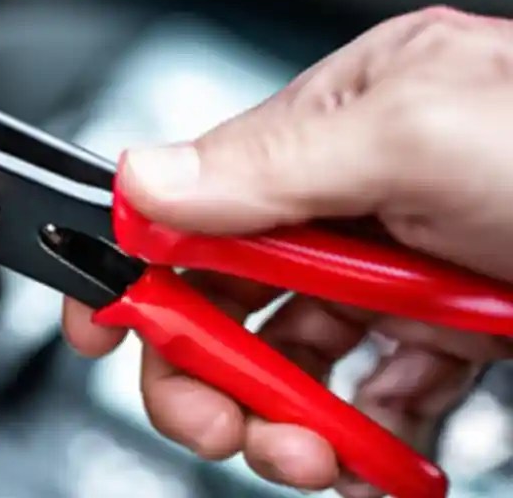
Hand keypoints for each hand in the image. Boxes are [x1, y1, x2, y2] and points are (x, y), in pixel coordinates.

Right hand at [63, 6, 512, 496]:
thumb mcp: (422, 132)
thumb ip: (272, 159)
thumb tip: (146, 177)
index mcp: (347, 114)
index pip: (199, 194)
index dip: (142, 261)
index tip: (105, 326)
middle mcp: (369, 187)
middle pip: (237, 288)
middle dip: (213, 363)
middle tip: (219, 419)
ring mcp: (414, 265)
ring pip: (304, 352)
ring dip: (292, 416)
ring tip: (311, 454)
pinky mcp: (462, 331)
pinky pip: (383, 394)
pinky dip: (370, 437)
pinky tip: (381, 454)